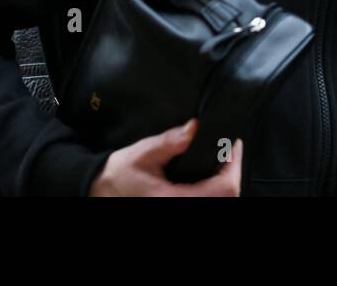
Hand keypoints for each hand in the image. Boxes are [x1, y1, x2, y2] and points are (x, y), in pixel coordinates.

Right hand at [88, 118, 242, 195]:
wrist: (102, 190)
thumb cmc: (120, 174)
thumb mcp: (143, 153)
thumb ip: (170, 141)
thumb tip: (194, 127)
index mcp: (174, 199)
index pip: (223, 189)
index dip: (234, 167)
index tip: (234, 146)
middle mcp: (180, 207)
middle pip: (228, 197)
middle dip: (233, 173)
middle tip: (231, 151)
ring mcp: (181, 208)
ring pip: (221, 201)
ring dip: (227, 184)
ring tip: (225, 161)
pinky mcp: (180, 206)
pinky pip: (208, 202)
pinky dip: (216, 190)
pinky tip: (214, 176)